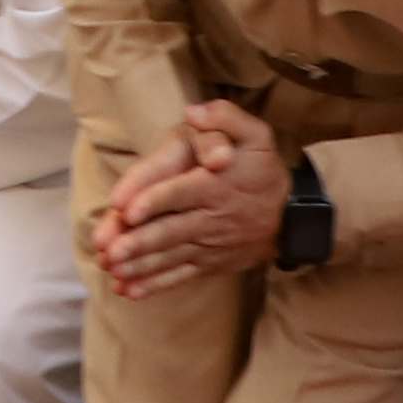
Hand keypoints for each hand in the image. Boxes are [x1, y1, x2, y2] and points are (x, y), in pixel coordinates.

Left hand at [94, 97, 291, 296]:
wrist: (292, 217)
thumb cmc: (264, 171)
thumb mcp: (257, 135)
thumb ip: (226, 117)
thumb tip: (193, 111)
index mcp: (215, 185)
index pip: (180, 192)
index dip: (154, 200)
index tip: (127, 210)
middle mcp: (210, 217)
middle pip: (170, 230)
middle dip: (139, 242)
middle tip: (110, 252)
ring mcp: (208, 244)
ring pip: (171, 256)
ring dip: (140, 266)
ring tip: (112, 272)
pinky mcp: (208, 262)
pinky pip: (181, 275)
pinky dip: (155, 284)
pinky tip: (130, 291)